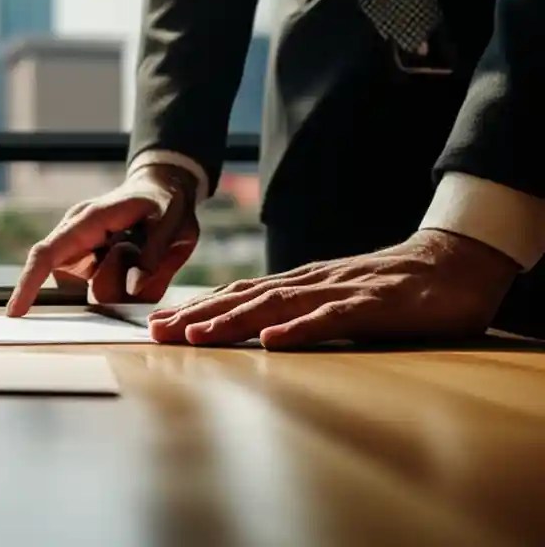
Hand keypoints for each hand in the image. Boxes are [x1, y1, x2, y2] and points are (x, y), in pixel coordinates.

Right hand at [6, 163, 199, 316]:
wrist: (162, 189)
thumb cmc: (166, 202)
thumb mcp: (173, 222)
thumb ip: (155, 253)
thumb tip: (133, 288)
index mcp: (87, 221)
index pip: (46, 254)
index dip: (29, 283)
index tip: (15, 312)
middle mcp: (76, 238)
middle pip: (72, 280)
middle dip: (108, 282)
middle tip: (141, 249)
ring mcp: (84, 254)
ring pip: (96, 292)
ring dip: (125, 284)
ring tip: (145, 249)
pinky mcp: (94, 268)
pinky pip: (109, 294)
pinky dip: (130, 288)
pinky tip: (142, 258)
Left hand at [148, 229, 519, 348]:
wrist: (452, 265)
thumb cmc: (390, 288)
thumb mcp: (332, 300)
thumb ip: (296, 311)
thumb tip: (253, 331)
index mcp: (298, 284)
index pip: (236, 295)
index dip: (195, 308)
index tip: (157, 324)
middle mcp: (309, 283)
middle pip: (243, 298)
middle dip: (197, 315)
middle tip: (156, 332)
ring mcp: (339, 290)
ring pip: (276, 305)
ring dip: (233, 321)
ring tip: (197, 336)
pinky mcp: (372, 304)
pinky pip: (332, 318)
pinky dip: (301, 329)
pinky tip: (272, 342)